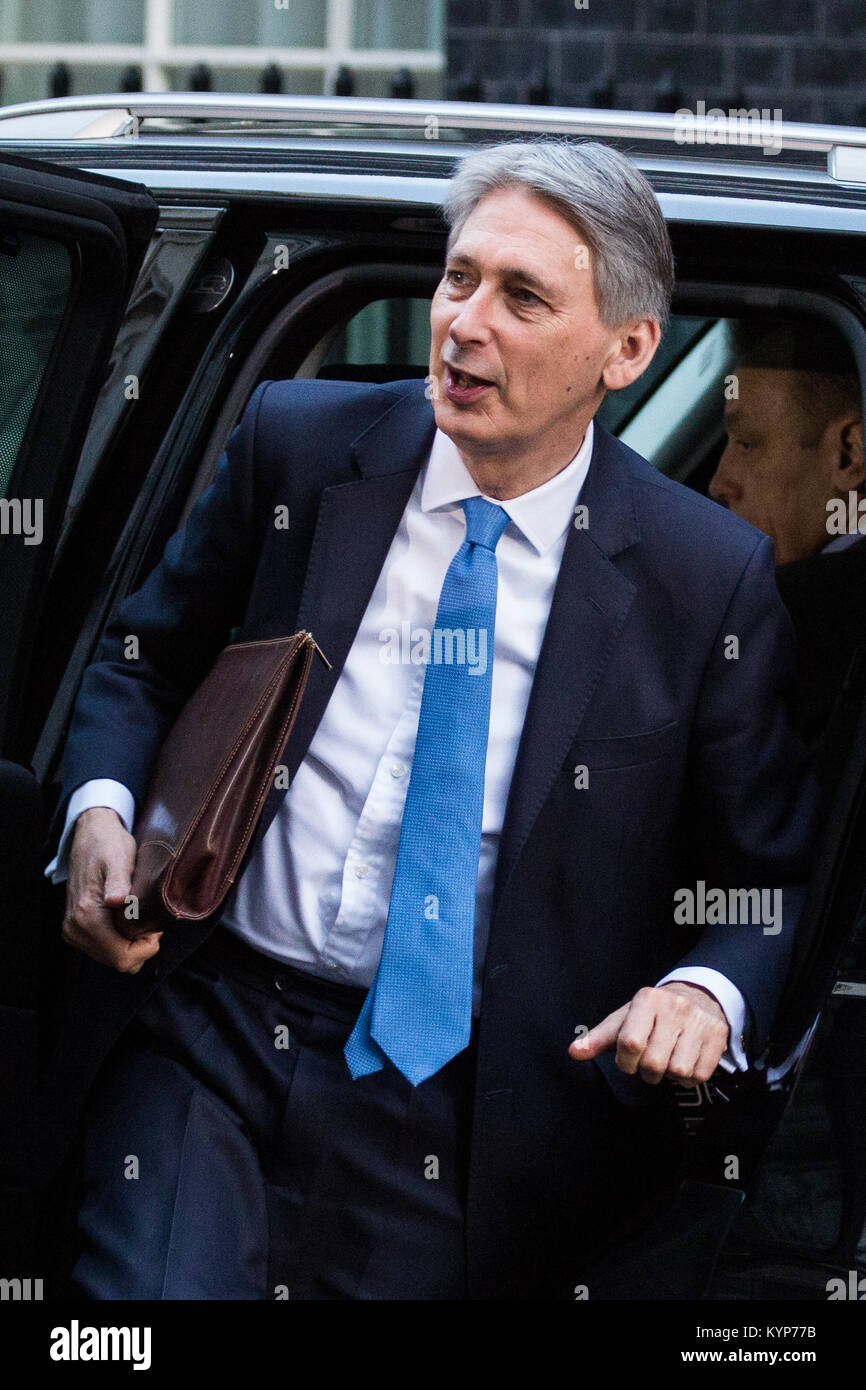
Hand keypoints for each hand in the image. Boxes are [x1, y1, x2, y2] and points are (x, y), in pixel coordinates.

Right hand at [62, 806, 161, 973]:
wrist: (90, 835)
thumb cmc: (109, 845)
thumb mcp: (120, 858)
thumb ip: (119, 882)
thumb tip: (117, 901)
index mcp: (86, 917)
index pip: (123, 959)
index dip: (147, 947)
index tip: (155, 925)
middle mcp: (75, 930)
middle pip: (120, 963)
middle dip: (141, 946)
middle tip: (148, 917)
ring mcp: (73, 932)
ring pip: (113, 959)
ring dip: (131, 943)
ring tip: (137, 914)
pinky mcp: (76, 930)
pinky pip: (106, 950)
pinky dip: (121, 939)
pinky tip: (126, 917)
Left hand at [568, 982, 729, 1085]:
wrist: (699, 995)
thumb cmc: (654, 1012)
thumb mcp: (625, 1018)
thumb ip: (599, 1037)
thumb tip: (574, 1052)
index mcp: (647, 1000)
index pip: (630, 1042)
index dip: (626, 1061)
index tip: (628, 1060)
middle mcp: (675, 1008)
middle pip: (654, 1062)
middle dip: (647, 1071)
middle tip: (649, 1063)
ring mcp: (699, 1022)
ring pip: (679, 1071)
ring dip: (669, 1075)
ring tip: (667, 1061)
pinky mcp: (717, 1037)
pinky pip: (700, 1075)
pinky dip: (689, 1078)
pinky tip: (685, 1063)